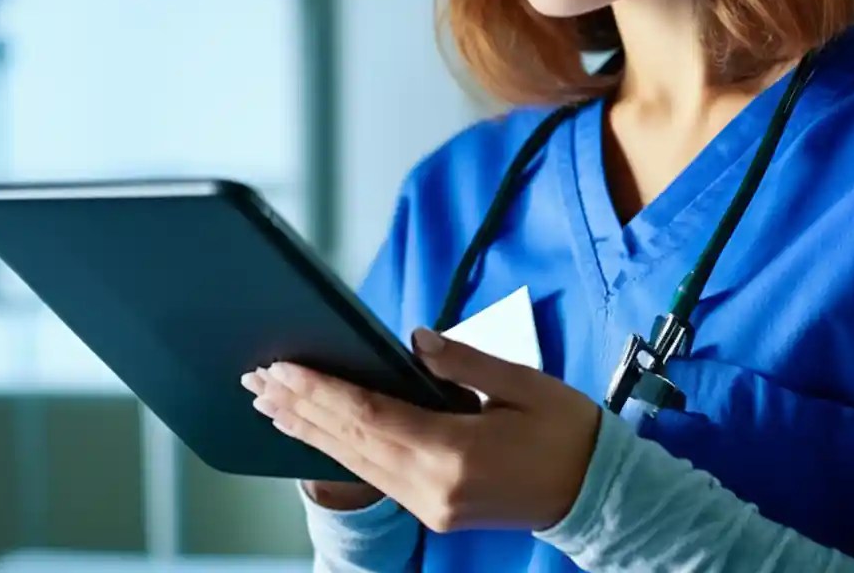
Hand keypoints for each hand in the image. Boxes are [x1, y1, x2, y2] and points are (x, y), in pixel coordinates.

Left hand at [244, 328, 600, 531]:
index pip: (370, 416)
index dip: (322, 391)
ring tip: (270, 406)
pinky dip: (338, 452)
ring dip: (310, 432)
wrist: (596, 493)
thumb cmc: (567, 432)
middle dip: (300, 409)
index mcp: (455, 453)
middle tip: (257, 380)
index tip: (283, 368)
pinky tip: (315, 437)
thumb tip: (413, 342)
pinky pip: (373, 477)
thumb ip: (463, 362)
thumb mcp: (523, 384)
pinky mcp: (433, 511)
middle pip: (351, 442)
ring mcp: (430, 506)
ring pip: (355, 464)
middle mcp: (432, 487)